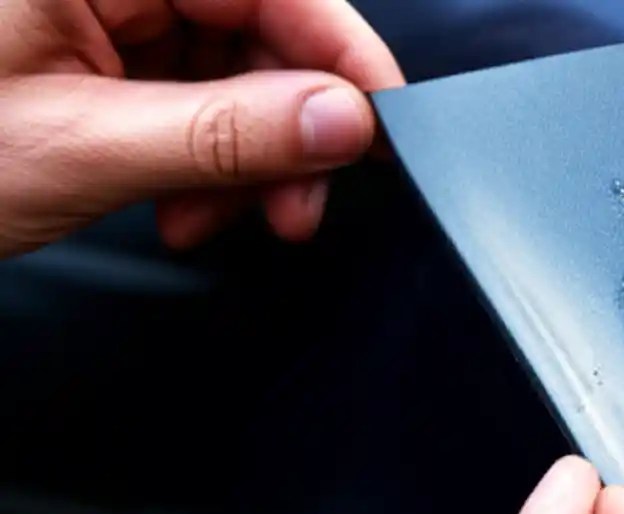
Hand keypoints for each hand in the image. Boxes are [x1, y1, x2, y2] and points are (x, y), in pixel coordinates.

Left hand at [0, 0, 404, 257]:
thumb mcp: (79, 149)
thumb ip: (225, 133)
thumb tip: (343, 121)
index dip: (336, 53)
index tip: (379, 126)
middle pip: (251, 26)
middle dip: (285, 125)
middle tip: (296, 205)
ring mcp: (93, 9)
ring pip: (227, 68)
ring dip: (243, 156)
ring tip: (212, 219)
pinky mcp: (90, 50)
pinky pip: (186, 93)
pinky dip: (202, 158)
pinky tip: (180, 204)